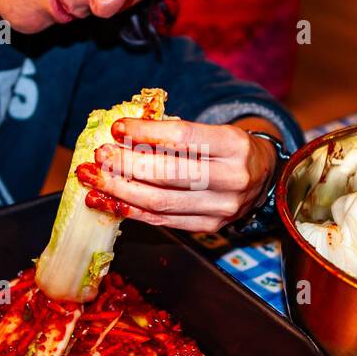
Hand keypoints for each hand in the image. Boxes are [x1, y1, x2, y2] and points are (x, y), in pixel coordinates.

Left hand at [76, 118, 276, 231]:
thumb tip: (121, 134)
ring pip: (161, 201)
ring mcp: (222, 207)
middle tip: (98, 157)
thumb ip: (172, 132)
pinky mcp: (210, 226)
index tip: (117, 128)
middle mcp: (232, 178)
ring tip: (94, 180)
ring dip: (121, 191)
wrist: (262, 175)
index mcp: (234, 145)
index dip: (146, 133)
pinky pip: (163, 220)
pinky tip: (110, 201)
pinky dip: (132, 211)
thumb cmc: (226, 148)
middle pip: (169, 173)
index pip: (183, 137)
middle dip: (126, 165)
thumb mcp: (210, 130)